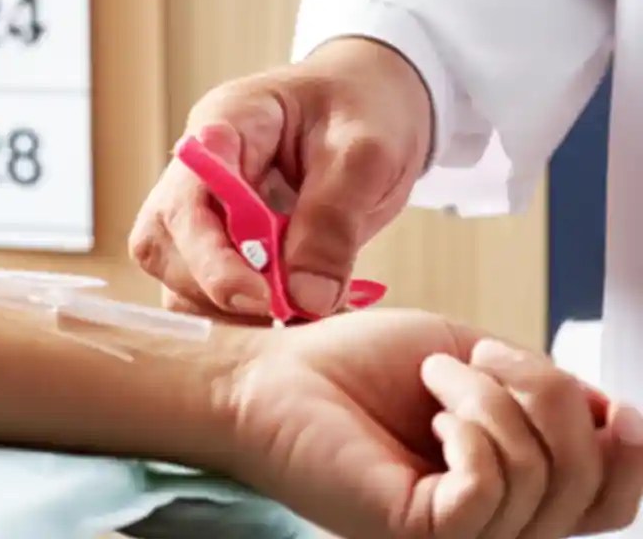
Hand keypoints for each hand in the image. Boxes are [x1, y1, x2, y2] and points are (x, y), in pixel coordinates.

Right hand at [128, 38, 431, 318]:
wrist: (378, 100)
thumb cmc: (367, 109)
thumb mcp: (366, 154)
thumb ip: (333, 220)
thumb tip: (305, 298)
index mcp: (221, 127)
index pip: (184, 202)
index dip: (212, 258)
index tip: (266, 297)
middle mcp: (195, 172)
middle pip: (163, 246)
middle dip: (219, 288)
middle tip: (290, 309)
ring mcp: (202, 210)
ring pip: (178, 279)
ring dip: (232, 310)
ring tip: (303, 311)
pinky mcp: (220, 243)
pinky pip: (209, 294)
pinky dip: (249, 316)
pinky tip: (299, 311)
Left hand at [219, 310, 642, 537]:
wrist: (274, 373)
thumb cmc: (354, 366)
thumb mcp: (472, 362)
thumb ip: (542, 392)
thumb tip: (612, 416)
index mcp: (507, 485)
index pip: (608, 499)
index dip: (628, 452)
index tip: (607, 402)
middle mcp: (488, 521)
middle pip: (590, 486)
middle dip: (550, 399)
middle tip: (480, 359)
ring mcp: (453, 534)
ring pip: (541, 476)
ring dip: (491, 397)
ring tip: (433, 376)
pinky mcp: (416, 531)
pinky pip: (489, 486)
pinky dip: (470, 427)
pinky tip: (428, 410)